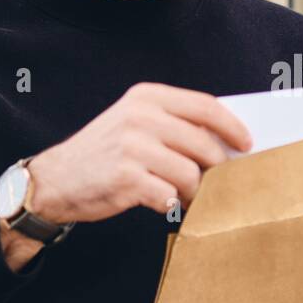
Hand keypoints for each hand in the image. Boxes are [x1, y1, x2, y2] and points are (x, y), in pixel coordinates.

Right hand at [28, 82, 251, 220]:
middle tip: (221, 183)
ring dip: (195, 192)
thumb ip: (174, 125)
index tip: (247, 144)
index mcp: (147, 97)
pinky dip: (173, 205)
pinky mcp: (126, 178)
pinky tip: (164, 204)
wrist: (55, 180)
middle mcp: (140, 117)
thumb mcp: (135, 123)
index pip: (205, 106)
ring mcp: (132, 147)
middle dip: (218, 169)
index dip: (232, 127)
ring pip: (191, 174)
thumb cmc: (106, 154)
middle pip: (204, 144)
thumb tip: (227, 143)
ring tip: (187, 197)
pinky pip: (169, 196)